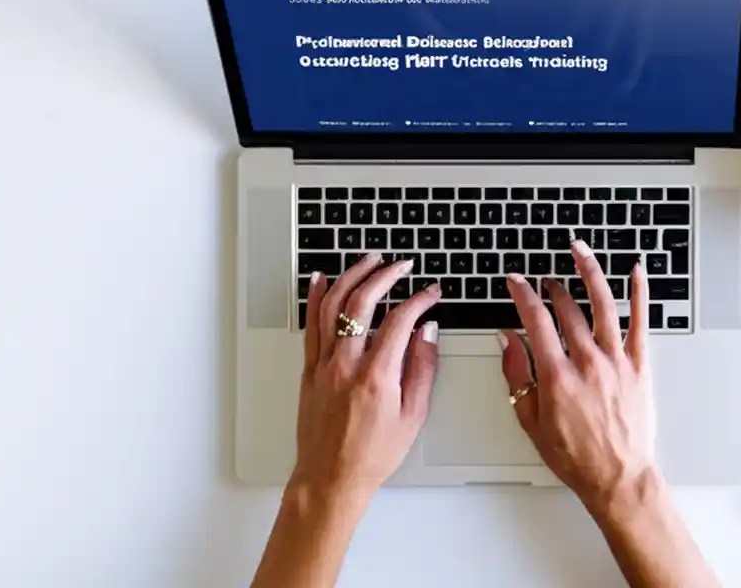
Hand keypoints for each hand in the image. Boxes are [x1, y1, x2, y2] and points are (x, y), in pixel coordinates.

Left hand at [292, 253, 441, 501]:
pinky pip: (311, 325)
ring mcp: (324, 365)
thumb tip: (428, 334)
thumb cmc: (371, 455)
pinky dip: (316, 297)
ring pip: (333, 306)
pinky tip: (323, 280)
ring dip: (351, 276)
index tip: (431, 293)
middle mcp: (346, 364)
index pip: (400, 320)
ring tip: (367, 261)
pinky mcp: (309, 370)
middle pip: (362, 302)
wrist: (331, 478)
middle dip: (384, 275)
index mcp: (376, 376)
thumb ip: (422, 370)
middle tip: (400, 266)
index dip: (419, 299)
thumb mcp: (413, 416)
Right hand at [499, 240, 655, 514]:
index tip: (515, 282)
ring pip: (602, 304)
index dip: (522, 295)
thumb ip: (517, 376)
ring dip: (589, 272)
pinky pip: (640, 321)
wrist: (618, 477)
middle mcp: (588, 362)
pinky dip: (639, 293)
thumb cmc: (575, 456)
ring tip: (579, 251)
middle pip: (566, 309)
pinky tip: (635, 271)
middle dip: (551, 287)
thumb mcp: (531, 420)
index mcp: (557, 376)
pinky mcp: (639, 366)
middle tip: (543, 279)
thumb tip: (507, 341)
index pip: (535, 320)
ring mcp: (616, 361)